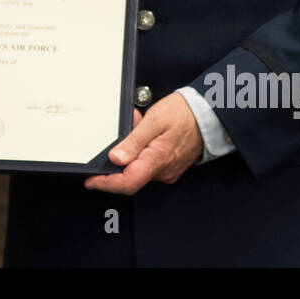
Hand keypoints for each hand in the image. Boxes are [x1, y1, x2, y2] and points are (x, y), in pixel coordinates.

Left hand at [84, 92, 202, 194]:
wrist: (208, 114)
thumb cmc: (183, 114)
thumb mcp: (154, 121)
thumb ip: (133, 141)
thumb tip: (115, 158)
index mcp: (157, 161)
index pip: (126, 183)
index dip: (105, 183)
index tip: (91, 180)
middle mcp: (162, 171)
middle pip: (129, 175)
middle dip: (119, 156)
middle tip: (120, 133)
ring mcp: (167, 170)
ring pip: (139, 166)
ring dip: (131, 150)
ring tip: (136, 124)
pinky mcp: (169, 165)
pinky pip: (149, 162)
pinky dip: (142, 149)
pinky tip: (144, 132)